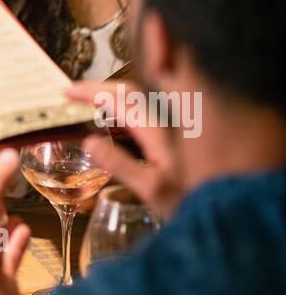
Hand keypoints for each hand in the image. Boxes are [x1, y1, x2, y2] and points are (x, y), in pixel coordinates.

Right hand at [67, 79, 184, 219]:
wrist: (227, 207)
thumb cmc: (191, 201)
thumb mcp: (151, 189)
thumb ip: (120, 165)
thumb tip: (89, 142)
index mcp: (157, 130)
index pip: (119, 99)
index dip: (91, 92)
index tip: (67, 92)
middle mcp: (165, 122)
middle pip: (128, 92)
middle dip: (98, 87)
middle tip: (72, 94)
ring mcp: (170, 128)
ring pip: (136, 100)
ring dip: (110, 96)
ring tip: (87, 103)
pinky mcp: (173, 137)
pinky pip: (142, 112)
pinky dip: (121, 108)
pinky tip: (114, 122)